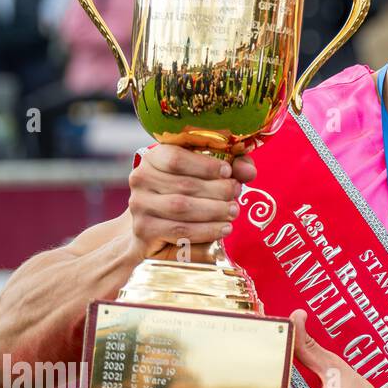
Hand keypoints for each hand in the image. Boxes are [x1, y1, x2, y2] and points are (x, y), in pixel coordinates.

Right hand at [127, 144, 255, 261]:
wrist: (158, 227)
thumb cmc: (188, 193)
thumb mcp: (210, 173)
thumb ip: (232, 167)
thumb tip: (248, 171)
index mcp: (154, 158)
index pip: (175, 158)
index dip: (205, 165)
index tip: (228, 172)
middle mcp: (141, 178)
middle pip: (184, 184)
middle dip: (217, 190)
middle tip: (236, 193)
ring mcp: (139, 205)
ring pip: (181, 207)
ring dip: (214, 210)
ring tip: (233, 211)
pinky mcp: (144, 229)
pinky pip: (180, 230)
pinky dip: (206, 230)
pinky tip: (224, 228)